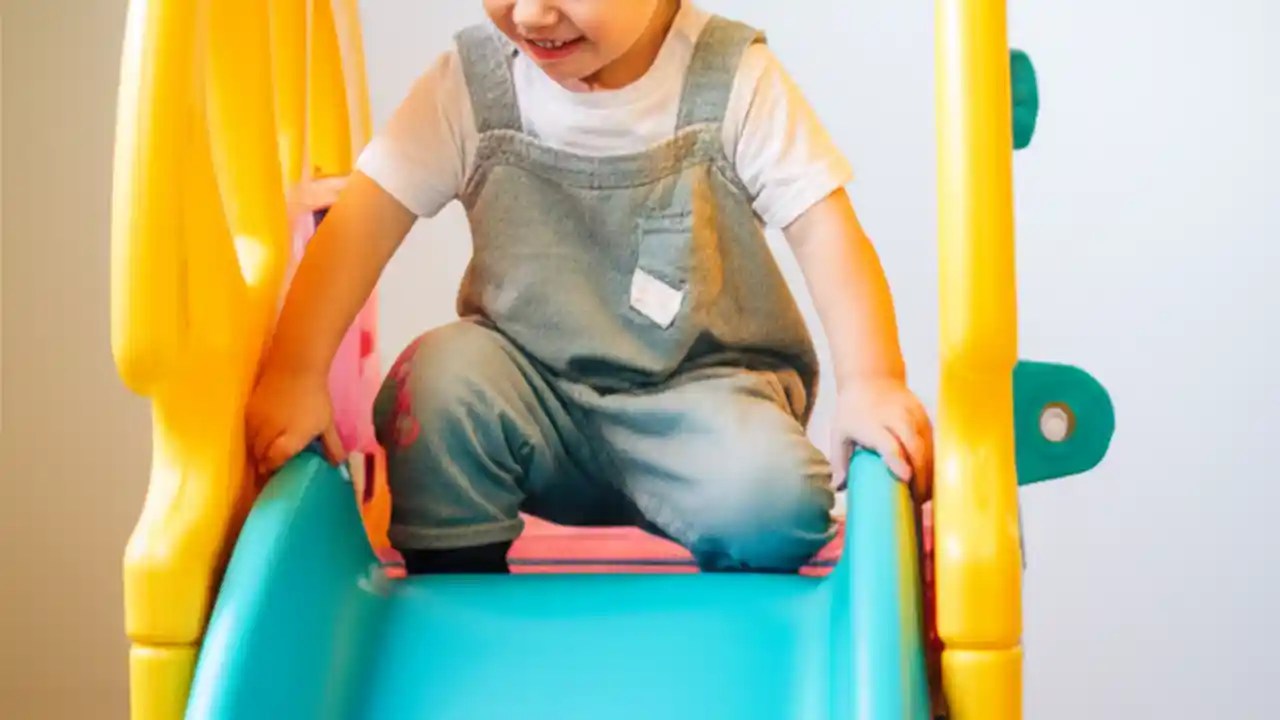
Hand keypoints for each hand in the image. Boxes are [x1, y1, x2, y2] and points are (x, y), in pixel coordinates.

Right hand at [244, 366, 345, 477]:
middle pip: (260, 458)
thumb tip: (339, 465)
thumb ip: (332, 446)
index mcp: (290, 440)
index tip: (279, 476)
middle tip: (272, 469)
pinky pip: (246, 433)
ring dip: (257, 453)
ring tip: (266, 455)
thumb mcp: (327, 424)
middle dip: (265, 465)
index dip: (274, 471)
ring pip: (251, 447)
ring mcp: (256, 423)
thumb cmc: (315, 398)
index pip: (274, 464)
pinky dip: (252, 440)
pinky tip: (261, 438)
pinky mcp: (248, 412)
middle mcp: (269, 434)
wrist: (295, 367)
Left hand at [832, 376, 933, 501]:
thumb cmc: (853, 410)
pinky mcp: (925, 418)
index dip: (897, 460)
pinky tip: (932, 480)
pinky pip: (934, 442)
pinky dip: (934, 463)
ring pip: (928, 446)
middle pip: (914, 446)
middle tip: (918, 500)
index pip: (888, 443)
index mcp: (872, 423)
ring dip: (930, 472)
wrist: (873, 377)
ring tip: (926, 496)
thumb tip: (838, 489)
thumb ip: (839, 460)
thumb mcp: (839, 432)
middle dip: (920, 474)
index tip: (905, 478)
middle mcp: (896, 418)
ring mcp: (914, 417)